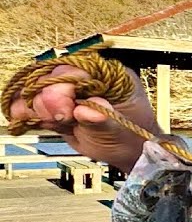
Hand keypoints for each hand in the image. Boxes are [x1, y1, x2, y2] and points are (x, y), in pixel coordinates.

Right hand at [6, 64, 161, 172]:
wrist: (130, 151)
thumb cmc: (133, 136)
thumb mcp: (121, 129)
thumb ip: (102, 119)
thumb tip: (84, 111)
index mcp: (108, 76)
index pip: (75, 70)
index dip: (62, 88)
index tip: (64, 112)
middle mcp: (86, 79)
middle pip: (52, 77)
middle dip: (49, 99)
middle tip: (60, 119)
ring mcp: (70, 92)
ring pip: (40, 90)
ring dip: (36, 106)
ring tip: (48, 122)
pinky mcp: (59, 107)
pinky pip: (36, 105)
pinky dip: (29, 112)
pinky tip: (27, 119)